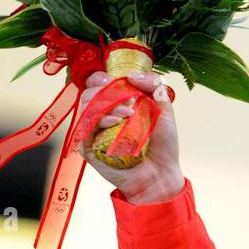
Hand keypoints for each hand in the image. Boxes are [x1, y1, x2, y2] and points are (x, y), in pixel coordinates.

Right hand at [74, 69, 184, 204]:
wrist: (161, 174)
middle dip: (106, 90)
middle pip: (88, 92)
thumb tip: (131, 75)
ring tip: (128, 115)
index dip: (101, 77)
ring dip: (107, 104)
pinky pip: (85, 128)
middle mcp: (102, 116)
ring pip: (85, 106)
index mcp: (115, 104)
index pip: (96, 83)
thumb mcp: (164, 107)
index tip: (112, 79)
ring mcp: (94, 133)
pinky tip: (117, 123)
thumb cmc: (162, 144)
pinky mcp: (90, 149)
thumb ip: (153, 84)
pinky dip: (100, 120)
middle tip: (127, 101)